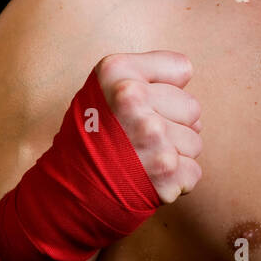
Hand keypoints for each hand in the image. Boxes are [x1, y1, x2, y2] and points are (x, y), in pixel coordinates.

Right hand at [95, 51, 203, 203]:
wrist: (66, 192)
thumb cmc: (91, 135)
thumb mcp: (104, 85)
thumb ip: (145, 71)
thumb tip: (187, 74)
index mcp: (117, 71)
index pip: (182, 68)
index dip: (164, 89)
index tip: (140, 104)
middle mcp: (132, 100)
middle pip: (192, 108)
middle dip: (173, 124)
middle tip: (138, 136)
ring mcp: (151, 137)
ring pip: (194, 142)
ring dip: (174, 154)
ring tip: (141, 158)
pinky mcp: (164, 172)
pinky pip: (193, 171)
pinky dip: (175, 181)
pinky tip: (147, 179)